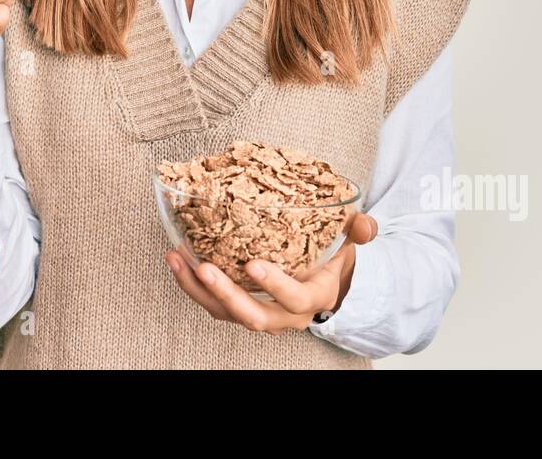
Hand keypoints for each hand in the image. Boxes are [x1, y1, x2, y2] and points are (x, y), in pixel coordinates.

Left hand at [164, 210, 378, 333]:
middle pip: (254, 317)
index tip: (253, 264)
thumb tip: (364, 225)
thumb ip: (359, 232)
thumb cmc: (333, 260)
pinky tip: (177, 261)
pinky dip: (192, 285)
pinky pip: (214, 304)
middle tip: (204, 268)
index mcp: (313, 297)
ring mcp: (262, 313)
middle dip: (226, 295)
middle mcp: (286, 314)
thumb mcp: (349, 244)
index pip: (295, 298)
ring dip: (198, 290)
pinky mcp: (241, 307)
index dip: (275, 285)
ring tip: (176, 260)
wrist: (327, 286)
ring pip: (226, 314)